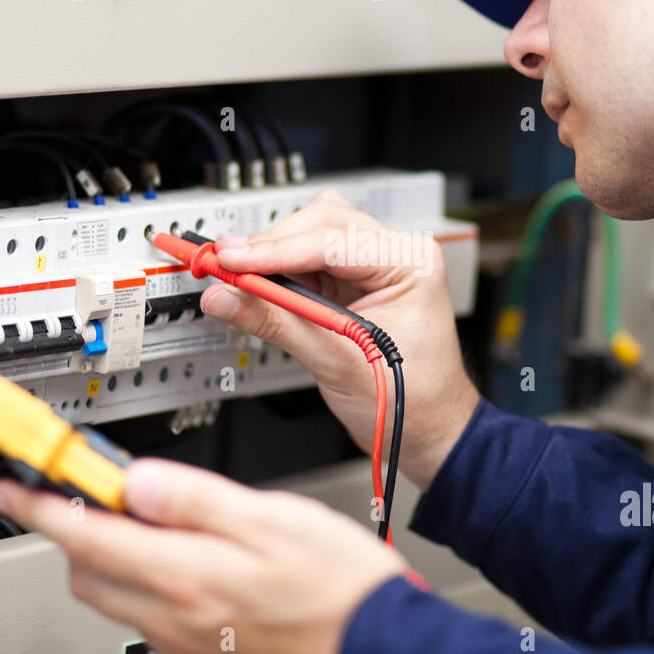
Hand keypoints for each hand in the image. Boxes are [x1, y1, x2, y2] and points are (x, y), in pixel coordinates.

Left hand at [0, 458, 407, 653]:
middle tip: (99, 499)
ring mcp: (188, 653)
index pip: (85, 534)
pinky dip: (158, 599)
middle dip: (79, 533)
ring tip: (163, 534)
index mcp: (186, 573)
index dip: (38, 504)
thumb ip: (197, 497)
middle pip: (89, 575)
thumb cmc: (341, 589)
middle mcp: (175, 620)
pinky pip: (158, 632)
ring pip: (122, 604)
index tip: (11, 485)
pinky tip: (202, 581)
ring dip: (119, 566)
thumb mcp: (275, 518)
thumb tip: (137, 478)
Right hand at [200, 189, 480, 489]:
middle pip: (320, 223)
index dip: (274, 250)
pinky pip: (308, 261)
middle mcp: (394, 254)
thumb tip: (226, 297)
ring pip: (311, 234)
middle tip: (226, 268)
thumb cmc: (410, 399)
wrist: (427, 430)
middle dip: (271, 246)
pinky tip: (260, 288)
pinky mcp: (353, 283)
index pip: (331, 241)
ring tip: (241, 280)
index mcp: (409, 262)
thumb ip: (276, 323)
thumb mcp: (336, 361)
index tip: (230, 259)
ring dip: (274, 256)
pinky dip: (280, 272)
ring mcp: (373, 266)